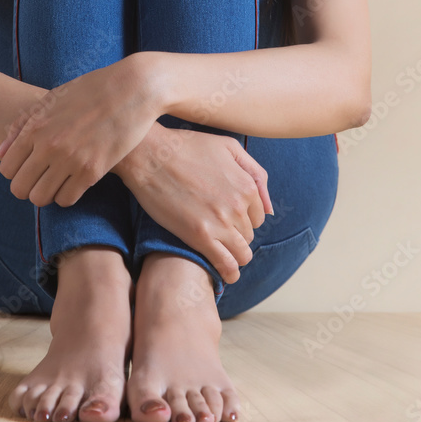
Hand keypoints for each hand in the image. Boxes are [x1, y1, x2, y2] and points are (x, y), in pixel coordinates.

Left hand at [0, 54, 161, 207]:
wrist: (133, 89)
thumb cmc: (90, 90)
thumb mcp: (52, 100)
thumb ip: (21, 126)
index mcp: (35, 126)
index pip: (6, 168)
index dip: (15, 171)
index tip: (29, 166)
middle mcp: (49, 145)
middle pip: (19, 189)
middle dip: (27, 186)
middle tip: (42, 178)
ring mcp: (71, 160)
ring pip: (40, 199)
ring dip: (46, 193)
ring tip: (58, 181)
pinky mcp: (93, 171)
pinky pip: (66, 199)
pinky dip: (67, 194)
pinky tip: (75, 181)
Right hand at [115, 122, 272, 283]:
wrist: (150, 155)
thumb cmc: (186, 146)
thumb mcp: (228, 146)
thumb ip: (256, 173)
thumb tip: (270, 209)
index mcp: (246, 185)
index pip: (258, 217)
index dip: (243, 218)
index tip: (228, 217)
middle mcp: (238, 206)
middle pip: (248, 234)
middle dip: (236, 233)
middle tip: (216, 228)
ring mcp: (220, 223)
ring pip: (242, 253)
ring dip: (235, 255)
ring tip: (222, 253)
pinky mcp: (200, 236)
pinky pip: (225, 264)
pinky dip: (229, 273)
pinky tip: (226, 275)